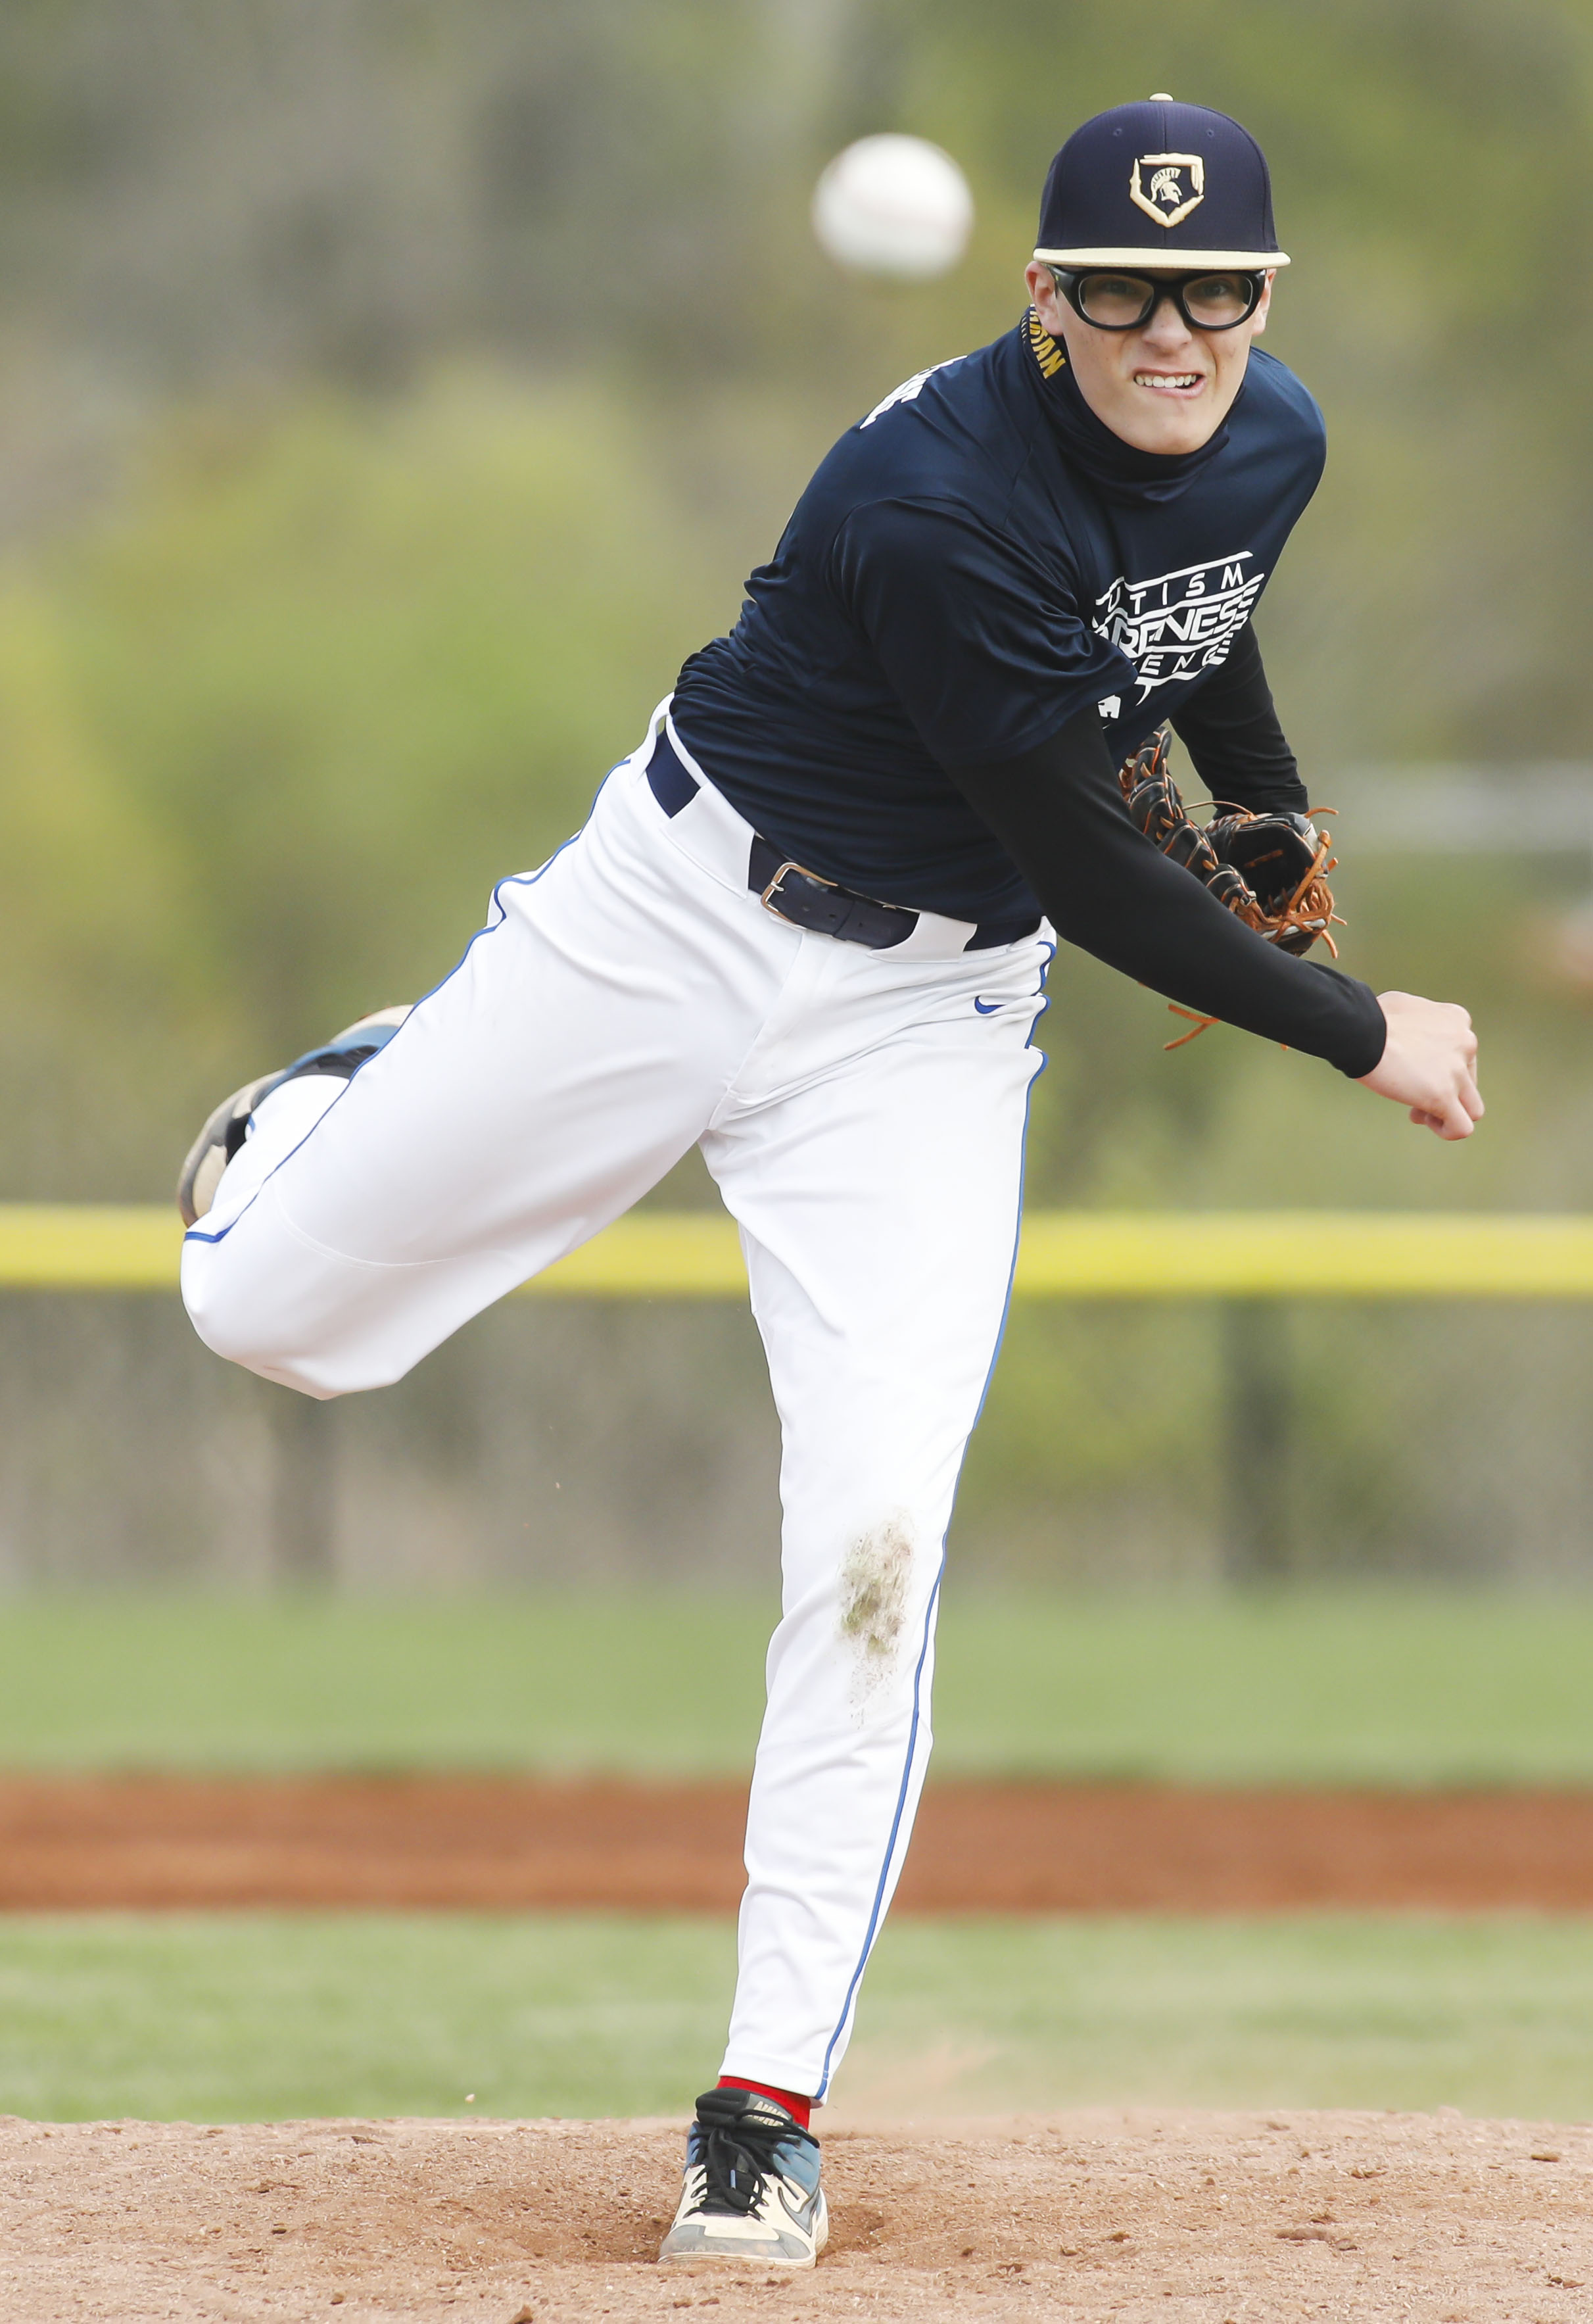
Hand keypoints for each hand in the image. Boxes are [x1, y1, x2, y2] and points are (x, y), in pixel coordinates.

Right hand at [1357, 991, 1481, 1139]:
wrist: (1360, 1029)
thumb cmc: (1370, 1016)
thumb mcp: (1404, 1008)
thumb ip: (1417, 1022)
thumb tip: (1404, 1031)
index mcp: (1457, 1020)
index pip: (1462, 1053)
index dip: (1440, 1067)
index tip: (1415, 1072)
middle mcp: (1466, 1043)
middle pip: (1468, 1081)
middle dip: (1443, 1091)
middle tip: (1413, 1094)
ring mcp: (1456, 1072)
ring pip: (1473, 1107)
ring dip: (1448, 1112)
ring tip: (1420, 1112)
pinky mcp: (1443, 1095)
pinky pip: (1461, 1127)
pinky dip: (1448, 1130)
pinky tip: (1425, 1121)